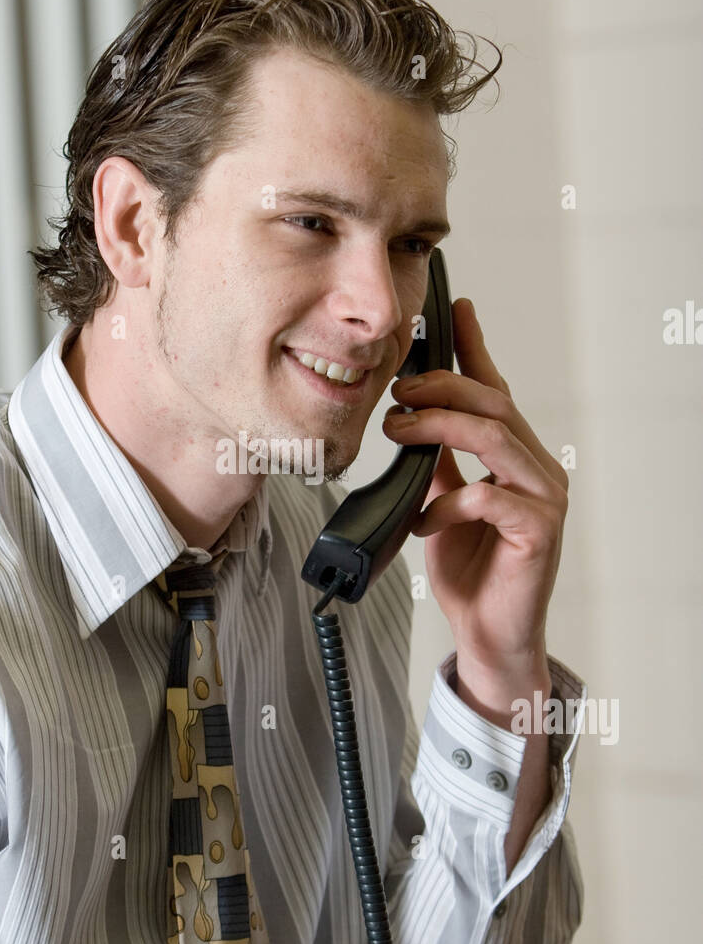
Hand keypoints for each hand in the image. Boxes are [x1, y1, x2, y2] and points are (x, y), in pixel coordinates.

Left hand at [382, 298, 568, 703]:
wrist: (490, 634)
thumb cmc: (471, 571)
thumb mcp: (443, 502)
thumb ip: (438, 462)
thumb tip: (411, 418)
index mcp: (517, 457)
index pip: (495, 391)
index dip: (475, 348)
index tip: (454, 309)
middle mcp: (539, 469)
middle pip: (493, 404)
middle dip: (440, 387)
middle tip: (397, 391)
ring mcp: (545, 498)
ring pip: (493, 438)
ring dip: (438, 428)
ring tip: (398, 431)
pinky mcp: (540, 531)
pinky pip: (489, 496)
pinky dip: (447, 502)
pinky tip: (422, 519)